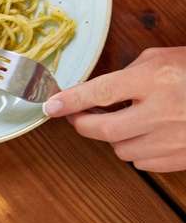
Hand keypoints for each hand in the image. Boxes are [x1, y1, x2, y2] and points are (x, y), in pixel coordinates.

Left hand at [44, 47, 185, 171]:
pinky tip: (145, 136)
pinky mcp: (183, 158)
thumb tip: (100, 91)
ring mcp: (174, 139)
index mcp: (154, 80)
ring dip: (113, 138)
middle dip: (83, 124)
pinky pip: (144, 163)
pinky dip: (137, 151)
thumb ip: (130, 73)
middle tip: (76, 116)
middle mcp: (162, 112)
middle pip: (104, 129)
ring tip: (122, 122)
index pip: (101, 92)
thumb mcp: (163, 58)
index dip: (71, 100)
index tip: (50, 105)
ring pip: (122, 150)